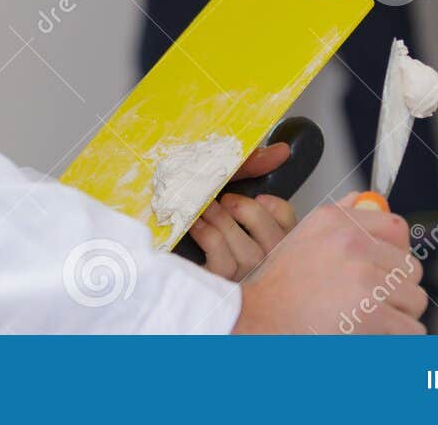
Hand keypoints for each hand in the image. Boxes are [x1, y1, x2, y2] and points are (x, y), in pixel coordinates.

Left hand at [189, 141, 297, 280]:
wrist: (146, 238)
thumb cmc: (192, 211)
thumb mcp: (222, 185)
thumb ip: (251, 166)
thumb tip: (281, 150)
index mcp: (269, 239)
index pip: (291, 228)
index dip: (275, 209)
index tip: (257, 197)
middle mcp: (263, 265)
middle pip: (274, 239)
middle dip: (247, 213)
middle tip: (225, 200)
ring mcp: (243, 281)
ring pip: (247, 253)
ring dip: (221, 222)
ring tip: (203, 209)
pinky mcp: (218, 288)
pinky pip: (222, 260)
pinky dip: (206, 235)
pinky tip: (193, 225)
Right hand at [231, 193, 427, 333]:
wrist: (259, 318)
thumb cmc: (280, 284)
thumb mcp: (303, 236)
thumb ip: (340, 216)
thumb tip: (366, 199)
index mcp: (336, 221)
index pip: (397, 227)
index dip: (396, 252)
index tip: (385, 268)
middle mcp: (352, 243)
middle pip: (411, 268)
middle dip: (397, 288)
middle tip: (371, 301)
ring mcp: (364, 278)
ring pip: (415, 299)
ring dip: (397, 314)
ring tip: (367, 320)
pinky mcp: (372, 313)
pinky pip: (411, 328)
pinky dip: (396, 337)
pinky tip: (372, 335)